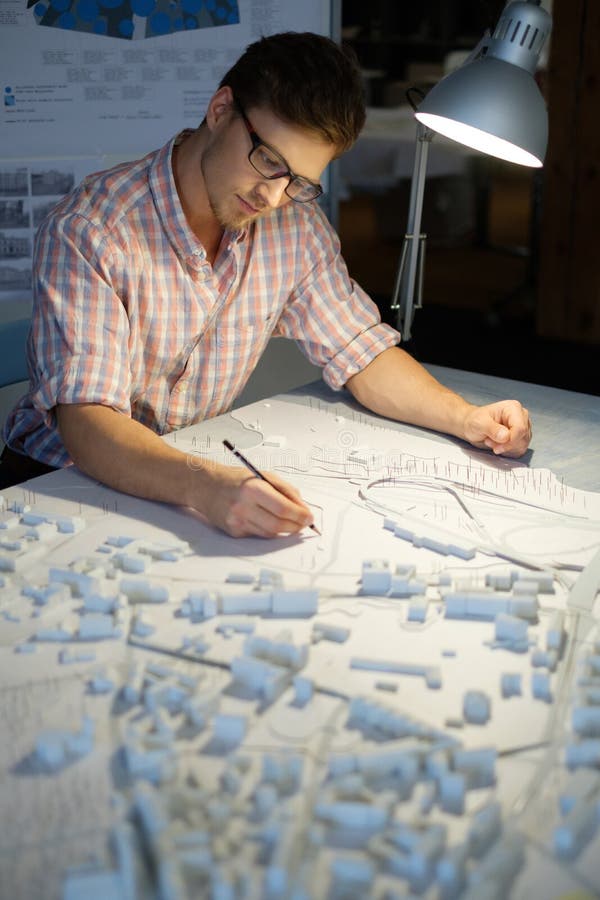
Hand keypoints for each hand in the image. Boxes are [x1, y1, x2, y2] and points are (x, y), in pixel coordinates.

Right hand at [195, 463, 314, 537]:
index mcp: (253, 488)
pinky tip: (268, 520)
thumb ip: (286, 491)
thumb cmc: (237, 479)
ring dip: (284, 529)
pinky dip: (269, 529)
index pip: (284, 509)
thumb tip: (303, 509)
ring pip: (270, 533)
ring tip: (290, 522)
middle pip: (278, 525)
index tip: (310, 517)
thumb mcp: (264, 476)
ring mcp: (237, 521)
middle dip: (296, 526)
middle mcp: (243, 506)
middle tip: (304, 524)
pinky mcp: (234, 531)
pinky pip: (259, 534)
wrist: (206, 486)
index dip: (301, 516)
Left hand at [463, 400, 531, 457]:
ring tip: (491, 441)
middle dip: (505, 445)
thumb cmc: (474, 420)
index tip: (497, 447)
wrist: (470, 426)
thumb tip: (505, 436)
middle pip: (522, 438)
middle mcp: (521, 417)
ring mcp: (522, 428)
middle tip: (489, 441)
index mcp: (513, 408)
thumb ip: (491, 428)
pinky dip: (507, 451)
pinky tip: (497, 445)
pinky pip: (519, 450)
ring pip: (522, 445)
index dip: (510, 441)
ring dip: (505, 448)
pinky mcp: (520, 438)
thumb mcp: (478, 423)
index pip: (520, 428)